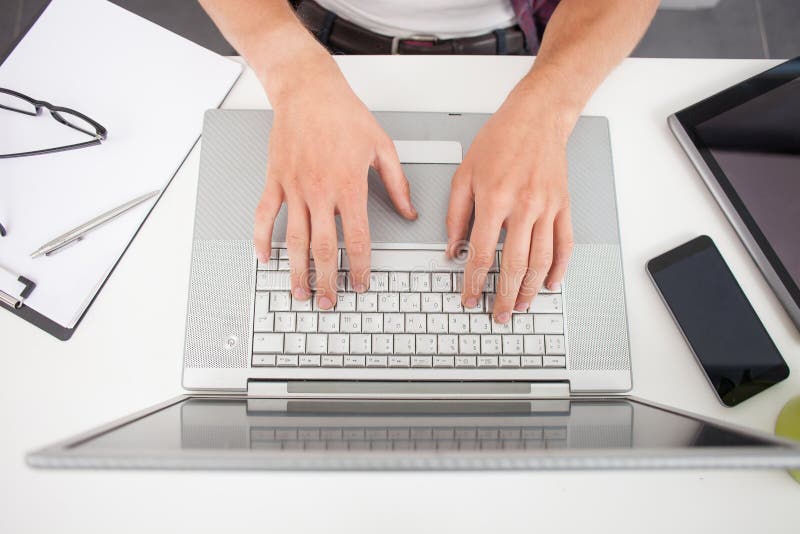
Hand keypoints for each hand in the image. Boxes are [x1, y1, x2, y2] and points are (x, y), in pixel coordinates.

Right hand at [254, 56, 416, 309]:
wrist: (308, 90)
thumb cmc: (344, 114)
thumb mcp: (381, 147)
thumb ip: (396, 184)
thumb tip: (408, 211)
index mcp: (349, 186)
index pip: (357, 238)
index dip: (361, 266)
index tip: (361, 282)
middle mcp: (320, 191)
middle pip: (325, 247)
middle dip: (327, 279)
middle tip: (328, 301)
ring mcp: (294, 187)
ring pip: (296, 239)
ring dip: (297, 270)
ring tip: (299, 292)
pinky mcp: (276, 180)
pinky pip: (266, 215)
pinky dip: (262, 238)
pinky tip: (263, 257)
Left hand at [446, 82, 574, 322]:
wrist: (536, 118)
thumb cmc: (499, 141)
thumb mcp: (464, 175)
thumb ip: (456, 216)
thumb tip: (452, 250)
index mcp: (494, 199)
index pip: (481, 253)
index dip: (474, 282)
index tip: (470, 298)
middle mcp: (523, 206)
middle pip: (514, 265)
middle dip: (505, 296)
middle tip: (499, 315)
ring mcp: (547, 208)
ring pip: (541, 261)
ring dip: (532, 289)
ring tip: (522, 306)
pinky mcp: (563, 207)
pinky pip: (564, 244)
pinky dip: (559, 268)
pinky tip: (552, 283)